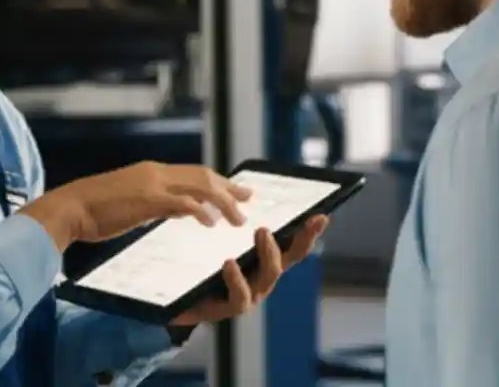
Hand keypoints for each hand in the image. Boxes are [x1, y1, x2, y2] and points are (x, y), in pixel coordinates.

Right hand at [21, 162, 252, 250]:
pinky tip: (210, 222)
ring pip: (199, 186)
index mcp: (151, 172)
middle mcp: (156, 172)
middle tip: (248, 199)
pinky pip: (183, 203)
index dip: (218, 182)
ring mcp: (152, 184)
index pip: (193, 173)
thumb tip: (181, 210)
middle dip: (228, 188)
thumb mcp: (133, 204)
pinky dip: (200, 211)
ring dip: (222, 201)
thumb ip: (158, 204)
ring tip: (236, 218)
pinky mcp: (147, 200)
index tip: (235, 191)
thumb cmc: (95, 211)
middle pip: (203, 175)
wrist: (70, 207)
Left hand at [170, 214, 330, 327]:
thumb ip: (233, 218)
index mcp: (265, 259)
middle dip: (296, 240)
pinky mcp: (230, 308)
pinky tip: (229, 264)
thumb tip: (246, 190)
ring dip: (268, 253)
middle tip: (284, 216)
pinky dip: (237, 279)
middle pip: (289, 259)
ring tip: (262, 232)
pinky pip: (240, 296)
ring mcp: (250, 294)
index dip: (310, 232)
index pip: (294, 244)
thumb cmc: (203, 265)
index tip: (321, 215)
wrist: (176, 298)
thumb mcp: (219, 239)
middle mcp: (263, 277)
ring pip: (269, 276)